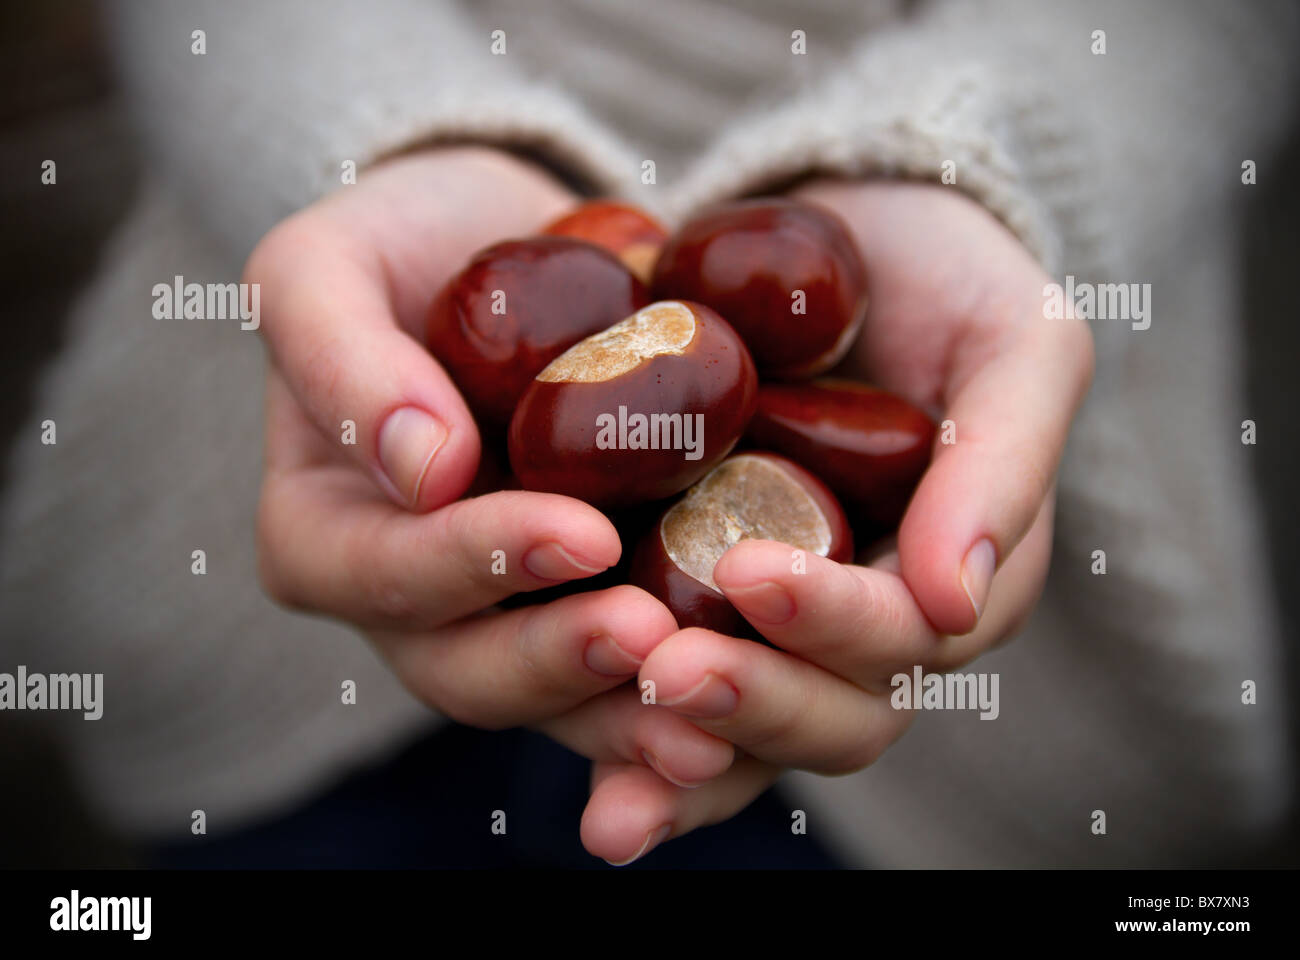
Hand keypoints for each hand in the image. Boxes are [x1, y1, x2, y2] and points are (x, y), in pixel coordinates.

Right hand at [246, 148, 735, 822]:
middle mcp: (410, 602)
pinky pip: (631, 675)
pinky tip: (756, 693)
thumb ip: (337, 355)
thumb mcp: (325, 265)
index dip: (470, 566)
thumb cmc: (399, 245)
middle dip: (560, 660)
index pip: (379, 575)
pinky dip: (686, 695)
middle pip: (467, 671)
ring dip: (630, 714)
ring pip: (558, 700)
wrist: (515, 251)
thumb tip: (424, 471)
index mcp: (322, 536)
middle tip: (653, 635)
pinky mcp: (592, 606)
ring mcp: (505, 616)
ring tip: (712, 709)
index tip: (578, 532)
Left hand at [579, 180, 1093, 863]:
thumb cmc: (948, 280)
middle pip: (831, 716)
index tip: (752, 573)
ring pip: (748, 738)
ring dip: (683, 764)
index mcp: (950, 578)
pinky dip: (628, 747)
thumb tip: (954, 602)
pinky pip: (666, 693)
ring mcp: (777, 624)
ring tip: (612, 793)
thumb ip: (1004, 460)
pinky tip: (585, 796)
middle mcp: (863, 622)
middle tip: (667, 674)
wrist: (844, 233)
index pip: (904, 637)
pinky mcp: (691, 599)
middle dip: (756, 705)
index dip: (836, 622)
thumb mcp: (1019, 340)